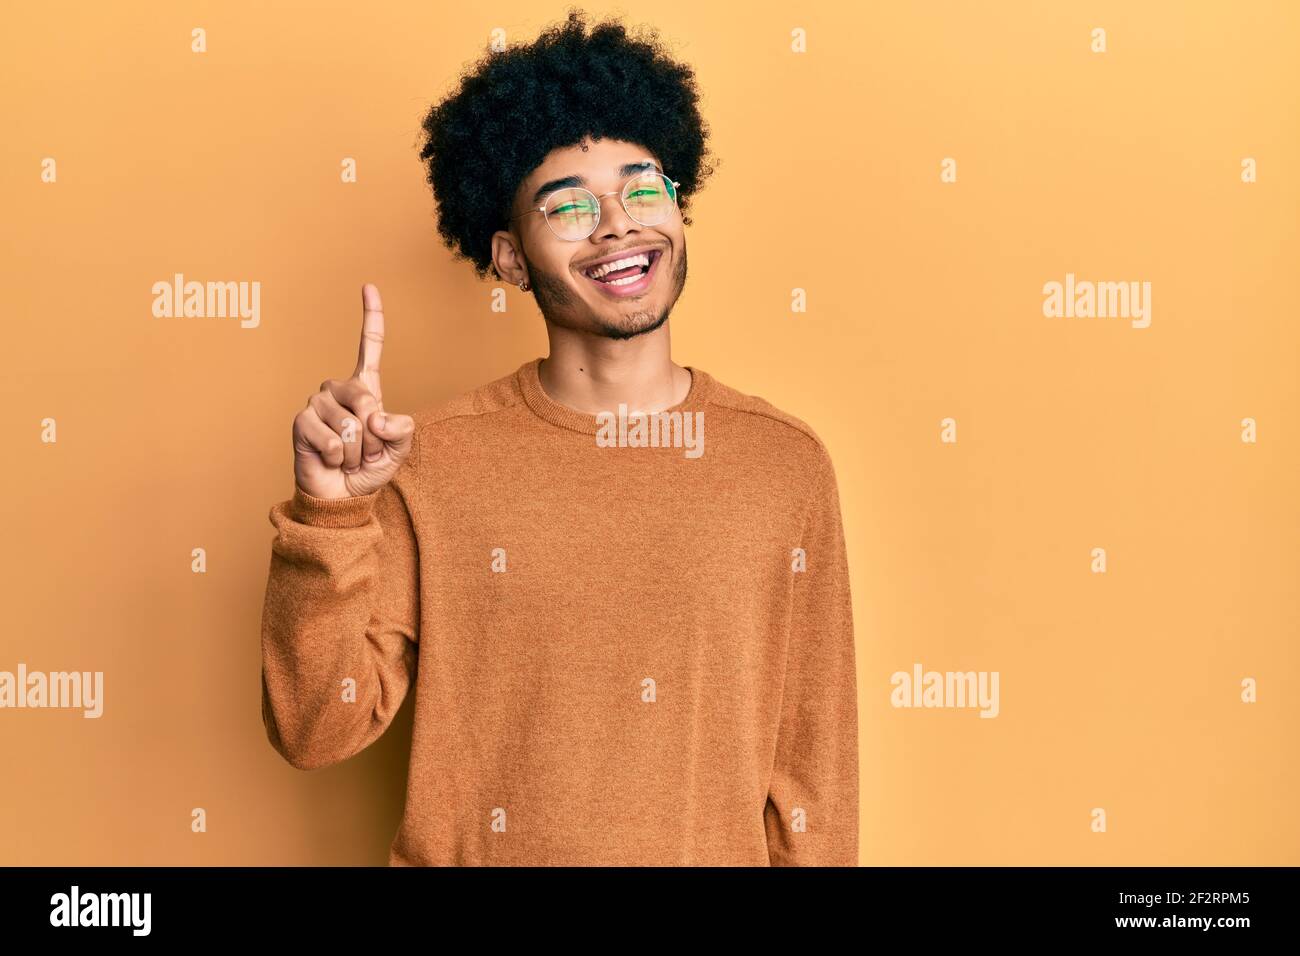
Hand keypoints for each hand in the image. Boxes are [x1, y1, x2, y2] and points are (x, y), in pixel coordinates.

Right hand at [291, 283, 415, 499]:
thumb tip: (378, 416)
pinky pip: (334, 440)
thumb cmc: (369, 469)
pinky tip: (331, 460)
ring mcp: (317, 403)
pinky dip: (340, 458)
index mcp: (366, 388)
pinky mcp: (302, 421)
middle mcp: (339, 389)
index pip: (370, 347)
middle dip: (374, 435)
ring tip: (348, 457)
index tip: (368, 286)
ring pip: (351, 425)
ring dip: (358, 451)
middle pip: (367, 399)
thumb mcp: (398, 449)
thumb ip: (401, 431)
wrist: (342, 496)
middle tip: (366, 450)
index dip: (371, 317)